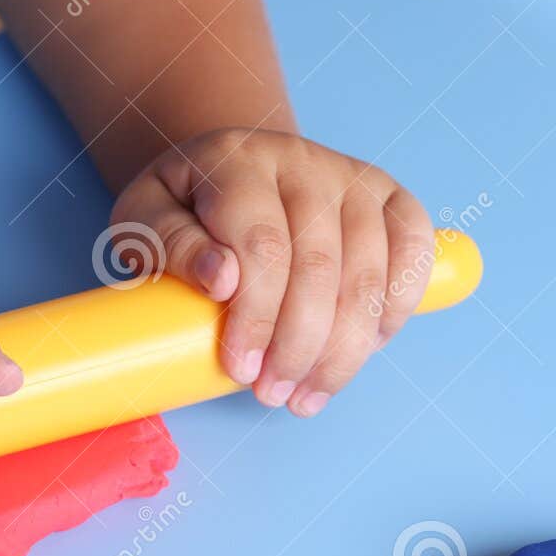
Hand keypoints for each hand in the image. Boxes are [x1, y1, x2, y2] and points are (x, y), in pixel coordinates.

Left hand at [111, 128, 434, 415]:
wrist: (228, 171)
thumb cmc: (181, 208)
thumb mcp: (143, 221)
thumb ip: (169, 245)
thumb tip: (221, 279)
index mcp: (236, 161)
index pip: (261, 245)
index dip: (256, 317)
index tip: (239, 370)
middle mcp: (302, 160)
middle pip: (319, 266)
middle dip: (299, 346)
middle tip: (273, 396)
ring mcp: (351, 176)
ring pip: (368, 271)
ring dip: (345, 348)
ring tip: (310, 395)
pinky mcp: (389, 196)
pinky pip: (413, 252)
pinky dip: (396, 308)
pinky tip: (367, 348)